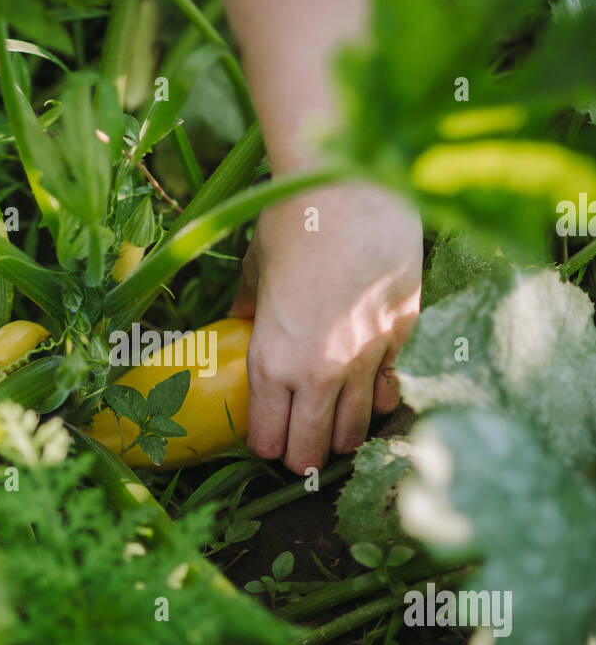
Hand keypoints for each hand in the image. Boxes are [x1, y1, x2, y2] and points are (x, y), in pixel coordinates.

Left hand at [230, 182, 421, 473]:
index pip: (268, 437)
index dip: (265, 446)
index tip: (266, 441)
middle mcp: (319, 373)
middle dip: (302, 457)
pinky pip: (391, 389)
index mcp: (272, 360)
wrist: (352, 188)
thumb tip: (241, 320)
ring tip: (335, 433)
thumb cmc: (293, 220)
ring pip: (357, 429)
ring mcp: (366, 360)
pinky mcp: (402, 339)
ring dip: (343, 437)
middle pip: (312, 449)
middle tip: (299, 451)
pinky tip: (373, 393)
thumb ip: (248, 305)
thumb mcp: (255, 267)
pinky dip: (380, 398)